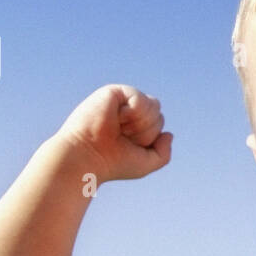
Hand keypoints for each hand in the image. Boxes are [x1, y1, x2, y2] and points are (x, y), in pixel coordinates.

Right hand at [56, 84, 173, 182]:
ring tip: (118, 128)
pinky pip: (141, 99)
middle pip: (158, 113)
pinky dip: (133, 113)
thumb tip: (169, 134)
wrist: (87, 158)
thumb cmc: (112, 162)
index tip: (128, 145)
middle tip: (122, 137)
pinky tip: (116, 118)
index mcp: (134, 124)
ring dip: (140, 124)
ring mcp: (120, 100)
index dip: (149, 137)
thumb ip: (163, 154)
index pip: (159, 121)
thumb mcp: (145, 163)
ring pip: (153, 105)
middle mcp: (127, 110)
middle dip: (146, 131)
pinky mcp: (112, 92)